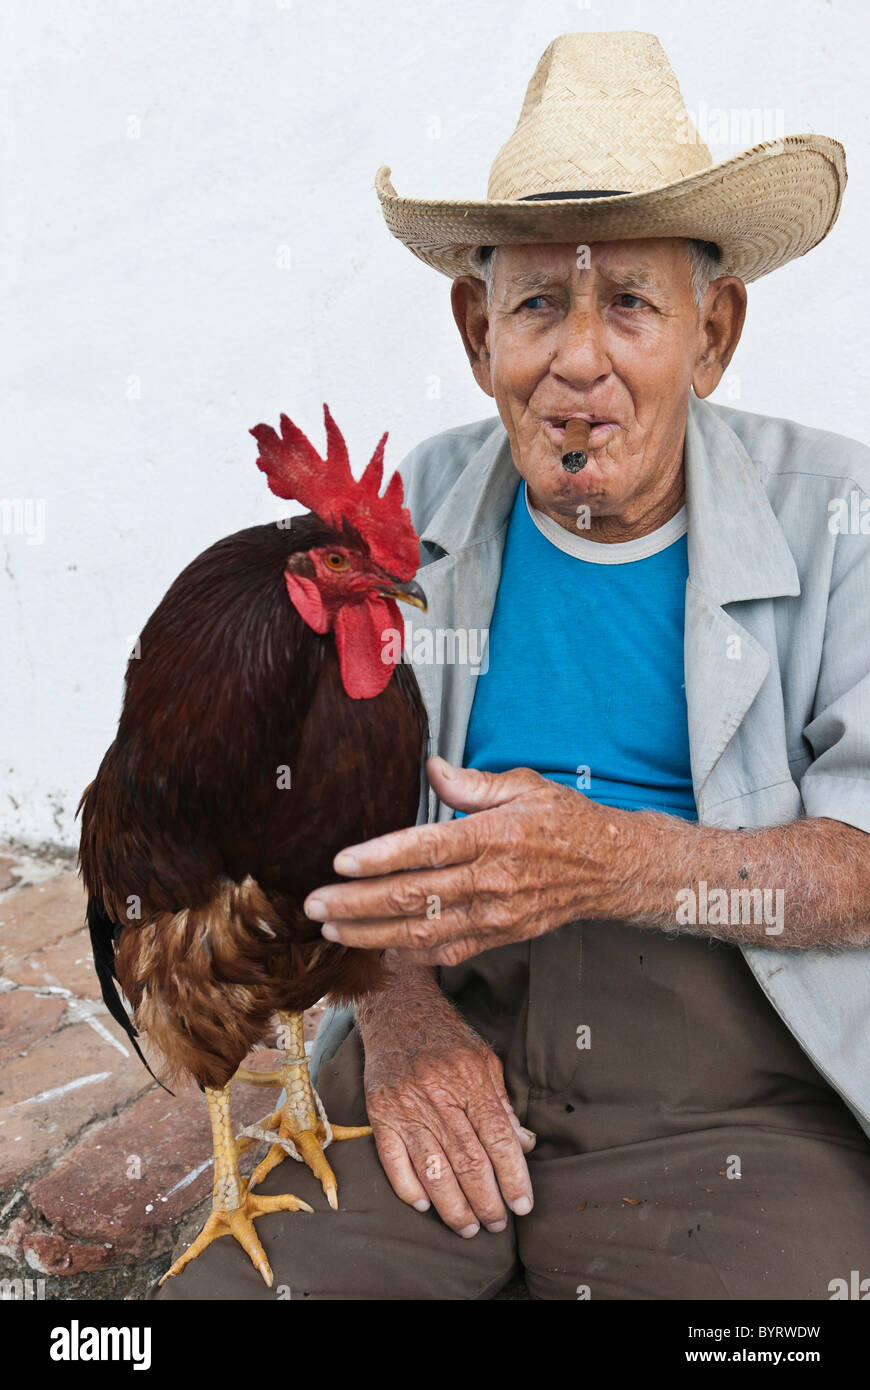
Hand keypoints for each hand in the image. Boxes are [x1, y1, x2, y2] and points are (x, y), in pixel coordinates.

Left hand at [304, 755, 630, 964]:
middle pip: (414, 897)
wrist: (613, 869)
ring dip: (372, 933)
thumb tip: (431, 768)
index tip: (341, 863)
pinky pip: (448, 950)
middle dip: (357, 904)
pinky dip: (410, 952)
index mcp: (495, 836)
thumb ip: (473, 783)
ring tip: (331, 929)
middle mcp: (493, 881)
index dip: (381, 858)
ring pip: (423, 931)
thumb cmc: (566, 821)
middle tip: (315, 904)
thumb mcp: (525, 786)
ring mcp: (497, 915)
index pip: (428, 849)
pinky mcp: (501, 936)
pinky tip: (378, 947)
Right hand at [360, 981, 535, 1236]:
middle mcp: (436, 1094)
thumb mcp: (483, 1060)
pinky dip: (410, 1190)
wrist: (396, 1008)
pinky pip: (393, 1162)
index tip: (524, 1205)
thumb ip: (502, 1105)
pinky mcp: (379, 1112)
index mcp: (469, 1078)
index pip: (498, 1140)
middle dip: (487, 1201)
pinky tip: (427, 1206)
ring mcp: (405, 1105)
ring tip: (468, 1227)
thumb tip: (524, 1145)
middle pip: (468, 1161)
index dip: (514, 1178)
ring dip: (453, 1207)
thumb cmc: (446, 1036)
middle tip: (498, 1224)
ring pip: (433, 1170)